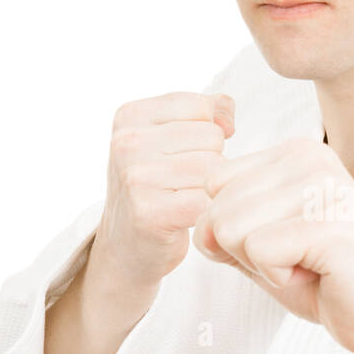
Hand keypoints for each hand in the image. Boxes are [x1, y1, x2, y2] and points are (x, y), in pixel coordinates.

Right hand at [91, 90, 235, 291]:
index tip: (188, 154)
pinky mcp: (150, 212)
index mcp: (130, 116)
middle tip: (184, 183)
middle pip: (212, 137)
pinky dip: (208, 211)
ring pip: (214, 168)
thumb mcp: (167, 138)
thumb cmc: (155, 188)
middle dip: (210, 161)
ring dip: (210, 188)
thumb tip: (228, 116)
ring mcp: (136, 177)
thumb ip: (203, 113)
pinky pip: (208, 200)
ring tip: (186, 198)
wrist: (125, 246)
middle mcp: (127, 142)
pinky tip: (188, 217)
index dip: (208, 132)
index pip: (200, 107)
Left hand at [191, 136, 353, 353]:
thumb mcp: (264, 247)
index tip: (284, 244)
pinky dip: (279, 279)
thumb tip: (199, 228)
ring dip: (264, 266)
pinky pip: (258, 252)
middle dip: (247, 252)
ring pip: (230, 230)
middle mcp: (312, 158)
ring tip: (310, 267)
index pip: (213, 184)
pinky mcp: (332, 227)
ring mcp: (325, 189)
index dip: (234, 230)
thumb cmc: (329, 282)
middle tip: (299, 262)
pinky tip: (319, 277)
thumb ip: (224, 229)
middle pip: (218, 209)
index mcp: (296, 153)